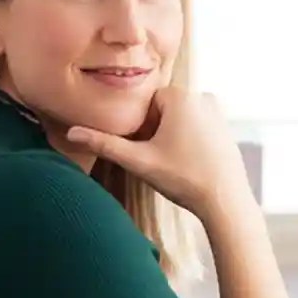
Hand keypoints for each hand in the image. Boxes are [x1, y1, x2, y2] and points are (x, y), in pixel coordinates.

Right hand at [67, 87, 251, 216]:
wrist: (225, 201)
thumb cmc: (184, 178)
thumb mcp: (140, 161)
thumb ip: (105, 144)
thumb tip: (71, 133)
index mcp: (181, 96)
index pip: (145, 104)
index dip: (140, 128)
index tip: (145, 149)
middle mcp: (203, 97)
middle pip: (163, 111)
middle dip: (155, 132)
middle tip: (159, 159)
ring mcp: (219, 112)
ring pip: (179, 121)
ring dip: (170, 138)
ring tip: (175, 163)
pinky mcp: (226, 128)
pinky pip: (197, 129)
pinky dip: (188, 143)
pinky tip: (189, 164)